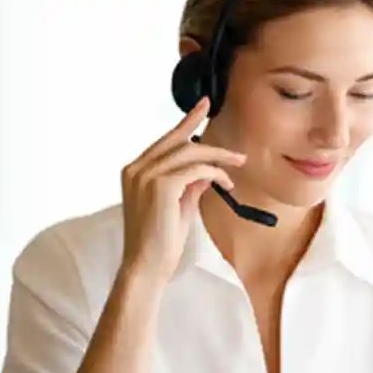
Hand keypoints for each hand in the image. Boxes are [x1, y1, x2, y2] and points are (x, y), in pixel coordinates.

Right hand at [119, 96, 245, 282]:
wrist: (147, 266)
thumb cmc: (159, 242)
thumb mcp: (178, 207)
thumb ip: (188, 186)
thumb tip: (205, 173)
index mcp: (135, 171)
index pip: (165, 141)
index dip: (186, 122)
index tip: (204, 106)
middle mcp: (137, 169)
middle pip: (179, 142)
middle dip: (211, 144)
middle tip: (236, 152)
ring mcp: (146, 175)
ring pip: (190, 153)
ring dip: (218, 159)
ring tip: (237, 167)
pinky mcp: (161, 186)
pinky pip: (196, 170)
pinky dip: (215, 173)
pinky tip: (225, 183)